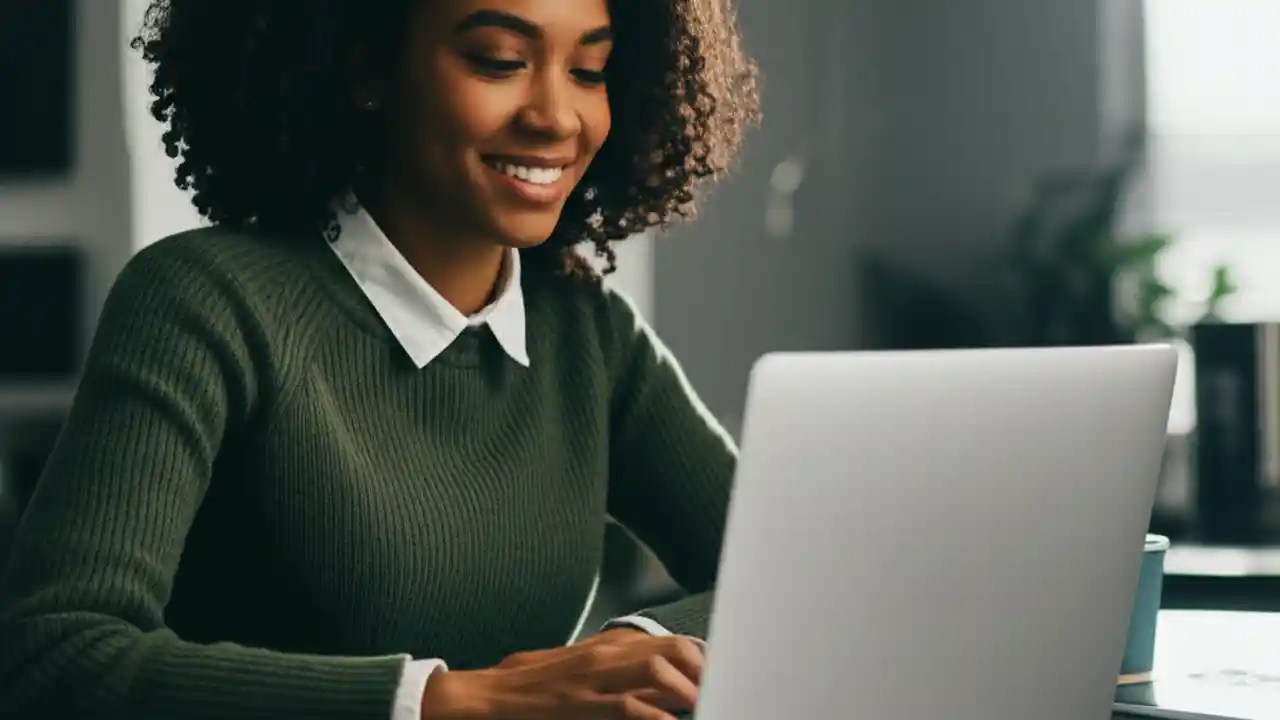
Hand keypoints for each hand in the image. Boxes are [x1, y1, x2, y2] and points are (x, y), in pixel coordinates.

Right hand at [420, 631, 704, 719]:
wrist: (485, 699)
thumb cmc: (534, 690)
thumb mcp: (582, 673)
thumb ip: (623, 678)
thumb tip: (665, 692)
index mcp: (610, 647)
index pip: (671, 643)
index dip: (703, 662)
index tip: (722, 681)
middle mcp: (607, 654)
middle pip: (674, 649)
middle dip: (705, 673)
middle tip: (722, 695)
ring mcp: (595, 677)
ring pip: (659, 671)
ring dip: (689, 692)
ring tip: (706, 708)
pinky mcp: (582, 704)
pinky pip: (631, 708)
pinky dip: (658, 718)